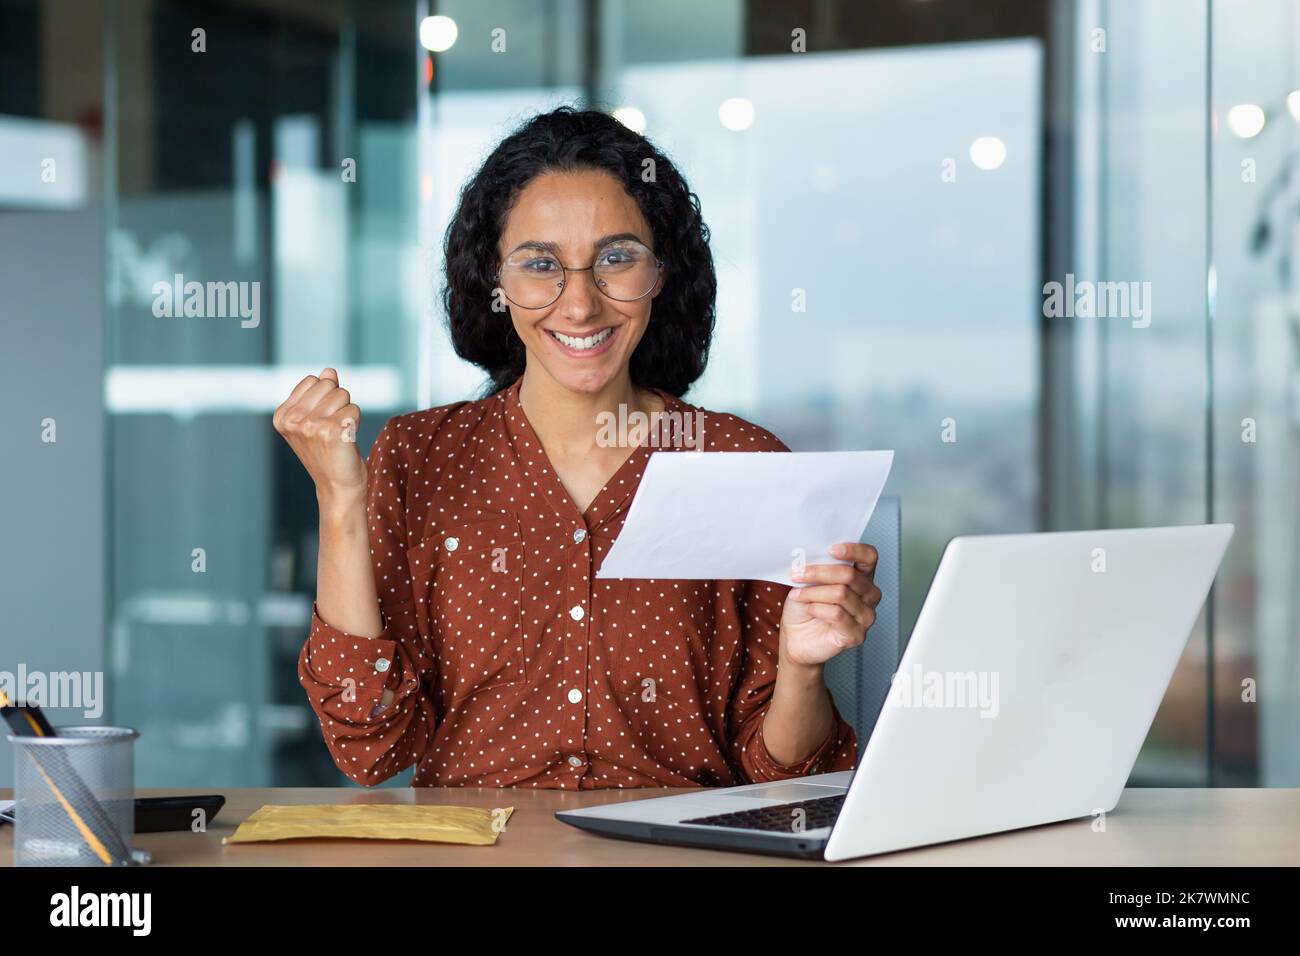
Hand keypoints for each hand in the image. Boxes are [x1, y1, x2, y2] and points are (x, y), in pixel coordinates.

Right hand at [272, 368, 365, 499]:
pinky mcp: (332, 431)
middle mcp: (292, 420)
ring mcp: (311, 426)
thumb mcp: (317, 419)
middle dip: (338, 402)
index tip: (323, 421)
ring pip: (343, 394)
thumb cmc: (329, 451)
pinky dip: (356, 422)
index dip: (325, 397)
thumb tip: (329, 370)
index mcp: (282, 416)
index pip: (313, 380)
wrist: (338, 486)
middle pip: (329, 384)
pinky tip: (348, 440)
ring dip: (348, 413)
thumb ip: (321, 393)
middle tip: (334, 428)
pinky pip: (354, 409)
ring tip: (340, 434)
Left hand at [780, 542, 881, 668]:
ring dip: (813, 592)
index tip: (830, 549)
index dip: (853, 550)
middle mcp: (869, 596)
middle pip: (850, 575)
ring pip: (841, 594)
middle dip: (819, 572)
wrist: (796, 638)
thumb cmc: (804, 609)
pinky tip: (809, 608)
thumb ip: (818, 568)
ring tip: (798, 594)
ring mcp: (866, 616)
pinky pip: (837, 614)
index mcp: (862, 578)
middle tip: (798, 573)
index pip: (869, 557)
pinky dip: (817, 608)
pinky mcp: (856, 634)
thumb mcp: (809, 582)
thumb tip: (813, 555)